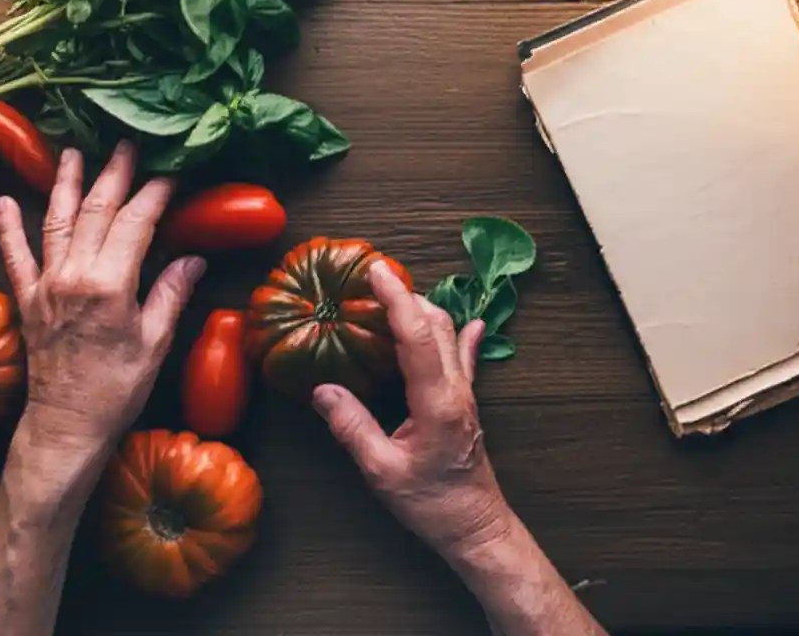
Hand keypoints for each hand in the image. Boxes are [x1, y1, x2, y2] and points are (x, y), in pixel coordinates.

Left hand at [0, 141, 205, 453]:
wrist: (67, 425)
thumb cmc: (117, 389)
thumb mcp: (155, 343)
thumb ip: (170, 295)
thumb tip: (193, 259)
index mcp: (110, 285)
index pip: (136, 222)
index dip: (155, 191)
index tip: (171, 169)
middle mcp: (74, 275)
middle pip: (95, 210)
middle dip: (114, 173)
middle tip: (127, 143)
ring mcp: (46, 285)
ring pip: (55, 221)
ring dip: (64, 183)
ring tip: (72, 151)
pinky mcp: (27, 299)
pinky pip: (15, 255)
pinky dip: (8, 227)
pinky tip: (4, 201)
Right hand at [312, 260, 512, 557]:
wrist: (475, 526)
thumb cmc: (432, 504)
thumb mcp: (381, 471)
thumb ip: (352, 428)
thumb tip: (323, 390)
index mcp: (436, 401)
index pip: (416, 336)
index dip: (395, 299)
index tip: (376, 271)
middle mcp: (455, 389)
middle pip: (435, 324)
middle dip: (405, 294)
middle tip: (371, 280)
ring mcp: (465, 393)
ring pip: (449, 335)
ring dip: (423, 309)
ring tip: (393, 295)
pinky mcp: (466, 403)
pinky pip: (464, 357)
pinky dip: (459, 334)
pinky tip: (468, 322)